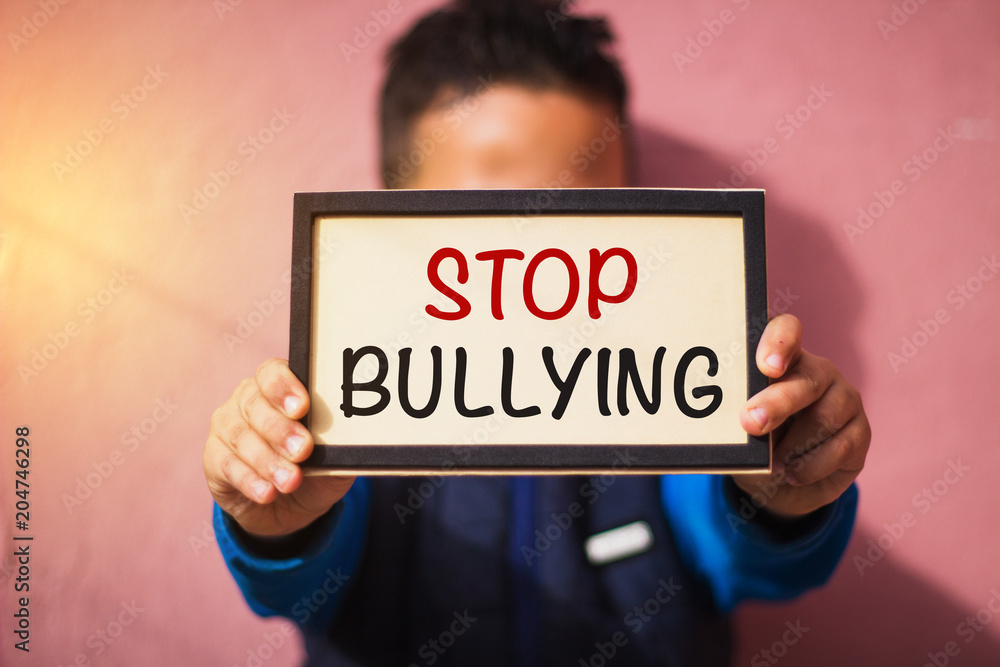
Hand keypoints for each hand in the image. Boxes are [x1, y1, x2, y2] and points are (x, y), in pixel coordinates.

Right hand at [203, 358, 354, 536]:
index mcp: (278, 388)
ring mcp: (227, 427)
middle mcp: (247, 400)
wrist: (290, 507)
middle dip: (280, 429)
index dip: (285, 387)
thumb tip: (354, 439)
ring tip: (291, 481)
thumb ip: (339, 444)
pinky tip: (267, 493)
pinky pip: (227, 465)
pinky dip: (250, 480)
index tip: (303, 407)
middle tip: (303, 450)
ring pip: (241, 436)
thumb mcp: (334, 458)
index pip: (273, 373)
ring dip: (267, 460)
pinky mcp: (214, 458)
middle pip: (255, 404)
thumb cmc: (315, 469)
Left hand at [733, 314, 870, 516]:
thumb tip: (738, 421)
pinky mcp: (861, 432)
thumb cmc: (756, 443)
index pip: (787, 331)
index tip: (766, 366)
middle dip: (777, 403)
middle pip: (806, 380)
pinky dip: (809, 466)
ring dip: (791, 446)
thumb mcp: (739, 429)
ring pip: (824, 418)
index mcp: (784, 360)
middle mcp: (818, 373)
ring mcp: (845, 399)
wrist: (781, 483)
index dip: (779, 342)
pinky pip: (839, 448)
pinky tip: (791, 472)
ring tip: (772, 462)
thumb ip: (739, 415)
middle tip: (751, 423)